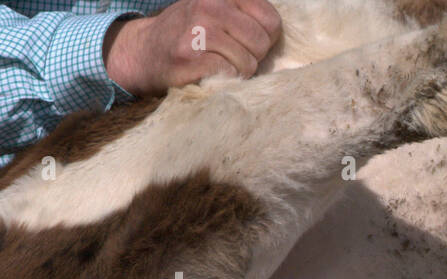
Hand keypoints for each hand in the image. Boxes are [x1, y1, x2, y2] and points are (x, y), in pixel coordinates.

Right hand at [104, 0, 281, 96]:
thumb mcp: (216, 12)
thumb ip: (246, 16)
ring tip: (217, 64)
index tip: (246, 42)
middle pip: (261, 43)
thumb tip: (278, 36)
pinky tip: (208, 72)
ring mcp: (199, 30)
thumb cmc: (190, 36)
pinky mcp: (191, 56)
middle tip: (229, 56)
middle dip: (252, 57)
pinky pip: (230, 75)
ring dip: (237, 71)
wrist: (144, 52)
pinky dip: (224, 80)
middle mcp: (210, 5)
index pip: (271, 20)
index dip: (265, 38)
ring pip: (248, 62)